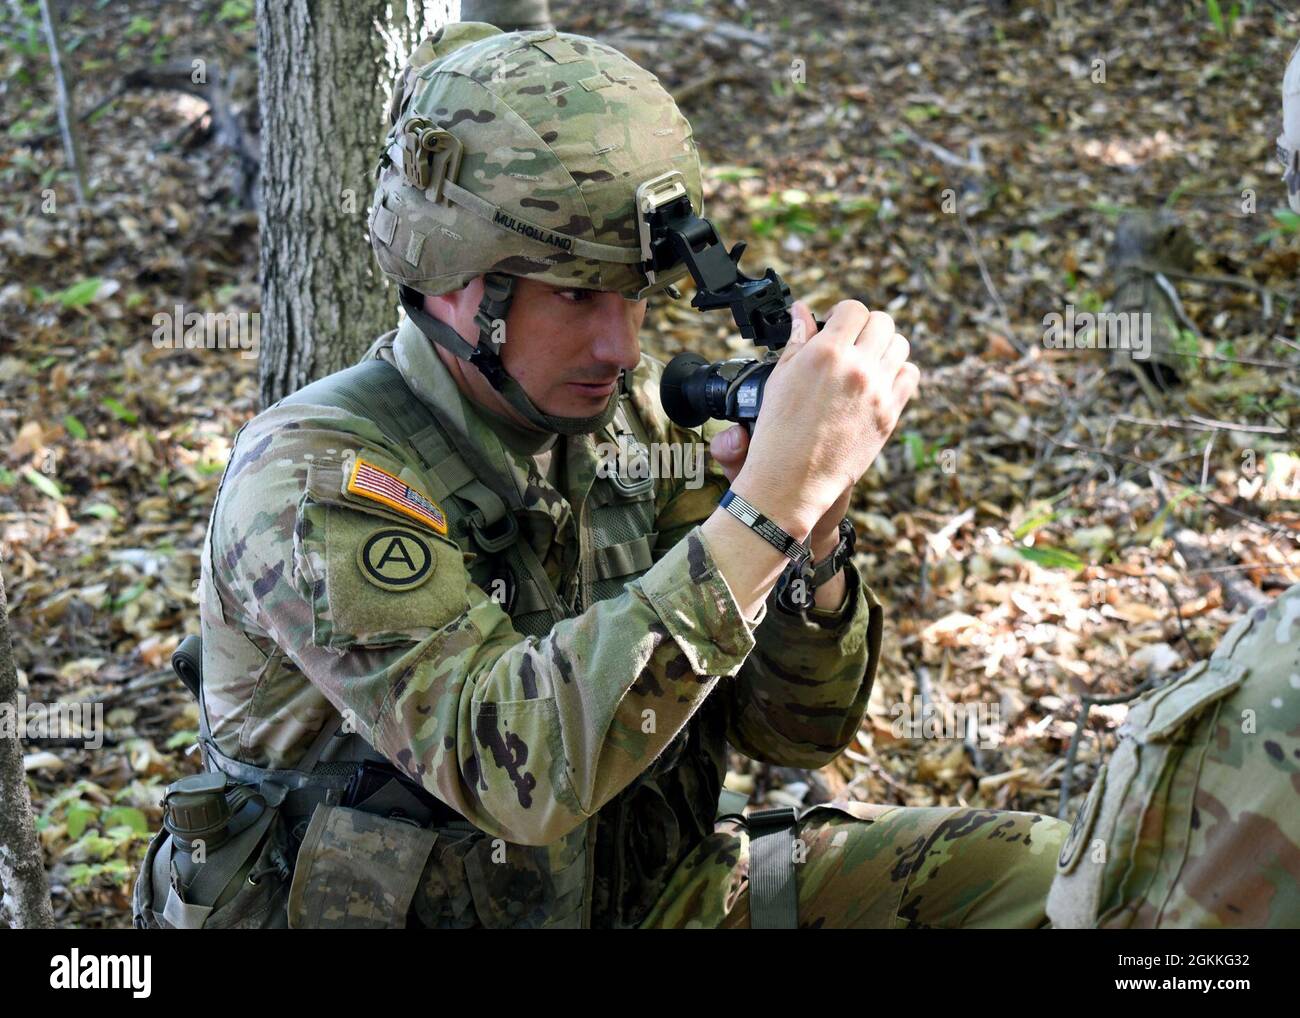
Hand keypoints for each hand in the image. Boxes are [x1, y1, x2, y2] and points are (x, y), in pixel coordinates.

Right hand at [717, 298, 918, 537]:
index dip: (843, 314)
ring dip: (884, 346)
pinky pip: (909, 376)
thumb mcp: (780, 378)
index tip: (836, 326)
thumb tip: (802, 311)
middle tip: (852, 342)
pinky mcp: (889, 413)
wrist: (793, 479)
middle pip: (882, 322)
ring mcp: (877, 391)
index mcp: (826, 353)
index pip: (854, 309)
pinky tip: (880, 380)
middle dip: (866, 327)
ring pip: (901, 345)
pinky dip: (899, 372)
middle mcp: (857, 367)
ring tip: (867, 360)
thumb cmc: (779, 430)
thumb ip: (798, 340)